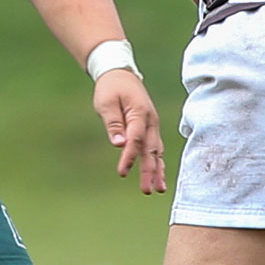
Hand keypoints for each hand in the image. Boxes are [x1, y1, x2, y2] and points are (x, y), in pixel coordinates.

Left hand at [93, 69, 165, 194]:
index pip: (135, 139)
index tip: (122, 173)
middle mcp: (151, 121)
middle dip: (150, 171)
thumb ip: (114, 124)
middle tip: (148, 190)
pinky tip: (158, 176)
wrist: (121, 74)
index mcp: (140, 113)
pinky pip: (155, 148)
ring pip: (156, 151)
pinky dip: (157, 162)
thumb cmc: (111, 88)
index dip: (129, 157)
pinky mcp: (150, 129)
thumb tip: (119, 144)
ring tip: (158, 189)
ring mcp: (153, 125)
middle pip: (150, 149)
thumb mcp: (106, 103)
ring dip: (157, 170)